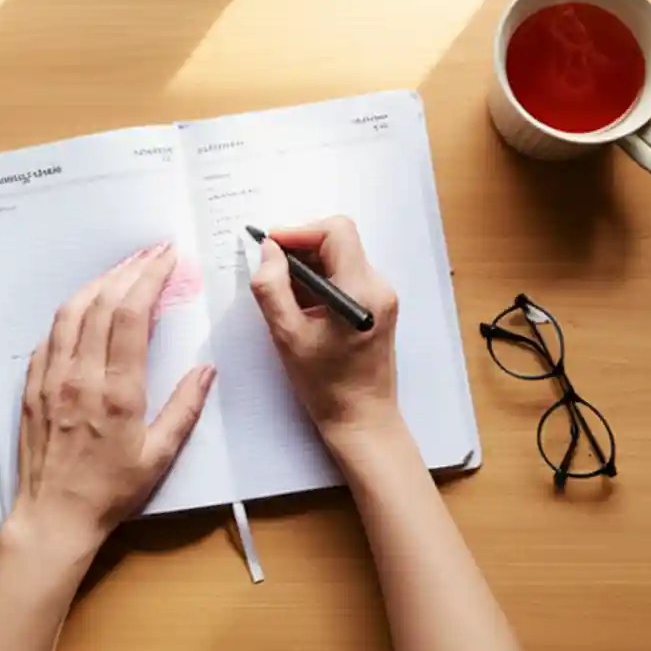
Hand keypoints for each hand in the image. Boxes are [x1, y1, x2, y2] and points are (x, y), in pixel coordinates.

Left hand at [4, 243, 216, 551]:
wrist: (54, 517)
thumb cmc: (110, 492)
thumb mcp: (159, 455)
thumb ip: (185, 408)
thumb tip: (207, 369)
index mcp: (116, 392)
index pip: (132, 315)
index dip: (150, 278)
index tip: (166, 258)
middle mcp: (80, 377)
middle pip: (102, 303)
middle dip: (129, 269)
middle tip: (151, 252)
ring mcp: (50, 379)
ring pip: (70, 312)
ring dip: (98, 283)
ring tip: (122, 269)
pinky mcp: (32, 387)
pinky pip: (49, 336)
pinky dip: (70, 312)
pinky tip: (85, 307)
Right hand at [249, 216, 403, 455]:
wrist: (362, 419)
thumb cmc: (326, 386)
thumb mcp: (287, 336)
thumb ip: (272, 288)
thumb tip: (269, 252)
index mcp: (361, 291)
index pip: (336, 231)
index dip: (300, 232)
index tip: (271, 246)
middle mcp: (378, 287)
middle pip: (338, 242)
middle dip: (300, 250)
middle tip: (270, 271)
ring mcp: (381, 297)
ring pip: (340, 259)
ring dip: (308, 268)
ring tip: (283, 295)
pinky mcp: (378, 307)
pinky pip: (345, 278)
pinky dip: (320, 282)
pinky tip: (301, 307)